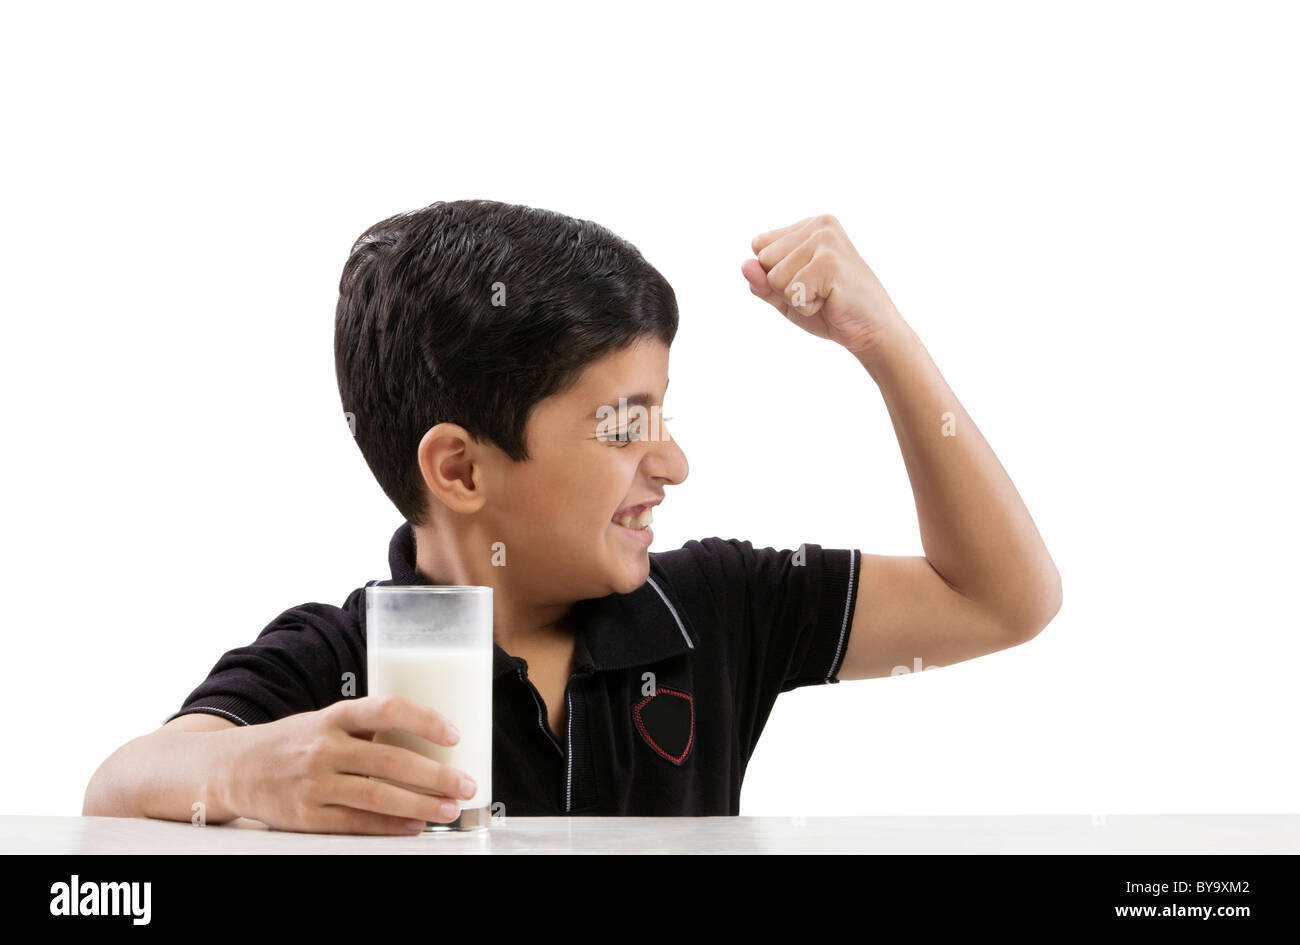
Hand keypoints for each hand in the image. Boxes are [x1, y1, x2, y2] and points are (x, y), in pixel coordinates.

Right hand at [227, 695, 479, 834]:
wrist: (232, 768)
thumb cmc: (293, 743)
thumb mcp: (325, 722)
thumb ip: (366, 729)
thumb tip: (425, 742)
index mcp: (334, 716)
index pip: (387, 709)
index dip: (424, 720)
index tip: (454, 735)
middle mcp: (324, 747)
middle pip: (390, 760)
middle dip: (436, 775)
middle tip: (467, 784)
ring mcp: (314, 783)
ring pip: (377, 796)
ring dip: (420, 805)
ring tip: (449, 810)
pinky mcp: (306, 816)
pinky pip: (356, 823)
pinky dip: (390, 827)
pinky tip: (415, 827)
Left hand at [743, 214, 910, 360]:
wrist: (871, 332)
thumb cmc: (830, 312)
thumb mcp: (786, 296)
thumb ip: (762, 281)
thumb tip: (745, 266)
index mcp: (809, 226)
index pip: (760, 246)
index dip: (775, 276)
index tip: (807, 282)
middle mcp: (820, 225)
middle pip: (764, 260)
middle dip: (784, 287)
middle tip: (819, 292)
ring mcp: (827, 240)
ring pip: (775, 276)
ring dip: (796, 297)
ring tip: (826, 296)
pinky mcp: (830, 262)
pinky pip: (791, 290)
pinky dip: (806, 306)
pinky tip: (831, 302)